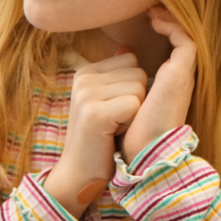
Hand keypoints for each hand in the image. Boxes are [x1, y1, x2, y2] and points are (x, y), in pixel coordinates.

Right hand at [43, 50, 147, 218]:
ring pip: (140, 88)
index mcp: (85, 72)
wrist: (80, 173)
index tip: (113, 110)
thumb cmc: (99, 139)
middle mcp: (83, 78)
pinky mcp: (94, 112)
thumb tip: (127, 47)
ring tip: (113, 128)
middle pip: (138, 73)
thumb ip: (115, 74)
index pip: (132, 60)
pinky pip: (135, 104)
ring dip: (134, 113)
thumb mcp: (103, 100)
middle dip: (135, 100)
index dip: (132, 88)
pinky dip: (131, 123)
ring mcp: (86, 94)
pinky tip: (113, 134)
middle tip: (114, 122)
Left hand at [120, 7, 196, 162]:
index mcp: (168, 85)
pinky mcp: (179, 77)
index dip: (166, 30)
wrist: (136, 153)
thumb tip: (122, 51)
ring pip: (187, 38)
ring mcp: (181, 78)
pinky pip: (185, 41)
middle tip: (152, 10)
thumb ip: (127, 76)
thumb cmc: (127, 133)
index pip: (175, 51)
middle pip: (184, 42)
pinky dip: (174, 27)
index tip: (148, 18)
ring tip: (154, 11)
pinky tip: (156, 20)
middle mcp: (178, 80)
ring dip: (173, 21)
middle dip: (171, 22)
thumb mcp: (123, 97)